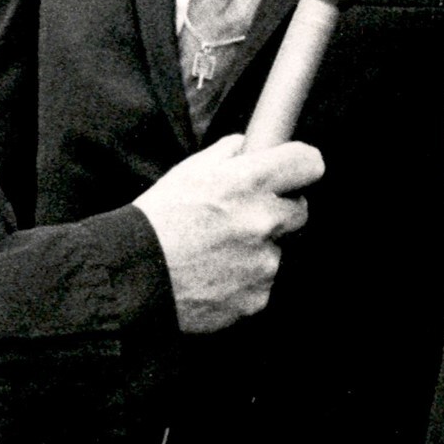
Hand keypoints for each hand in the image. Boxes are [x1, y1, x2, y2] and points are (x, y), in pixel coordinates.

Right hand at [134, 135, 322, 333]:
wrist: (133, 275)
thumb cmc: (158, 219)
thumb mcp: (188, 171)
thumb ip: (227, 154)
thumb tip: (248, 146)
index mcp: (250, 181)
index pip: (309, 163)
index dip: (302, 167)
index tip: (295, 173)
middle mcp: (264, 220)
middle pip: (300, 210)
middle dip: (278, 211)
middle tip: (242, 217)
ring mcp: (264, 262)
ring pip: (277, 250)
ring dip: (256, 250)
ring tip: (216, 253)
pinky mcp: (257, 296)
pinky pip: (262, 283)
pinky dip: (244, 281)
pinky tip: (214, 276)